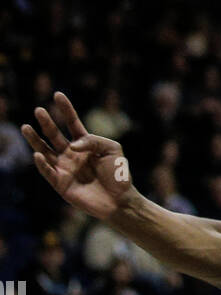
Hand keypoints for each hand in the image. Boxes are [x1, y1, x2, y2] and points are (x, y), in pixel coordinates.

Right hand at [22, 92, 134, 220]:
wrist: (120, 200)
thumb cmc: (118, 175)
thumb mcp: (112, 150)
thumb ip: (94, 141)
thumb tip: (72, 145)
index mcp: (85, 144)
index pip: (72, 123)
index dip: (66, 109)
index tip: (58, 94)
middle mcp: (71, 154)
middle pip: (55, 135)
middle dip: (47, 122)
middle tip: (39, 110)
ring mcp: (64, 168)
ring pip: (45, 151)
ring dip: (35, 140)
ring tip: (26, 127)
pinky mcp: (61, 184)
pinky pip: (48, 172)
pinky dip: (42, 164)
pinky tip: (37, 154)